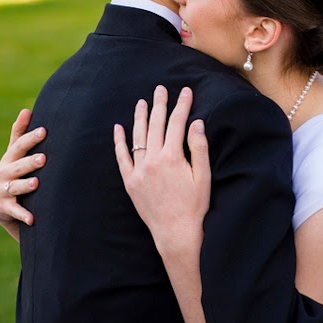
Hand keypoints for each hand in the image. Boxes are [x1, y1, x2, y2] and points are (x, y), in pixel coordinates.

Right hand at [0, 109, 46, 240]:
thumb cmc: (12, 172)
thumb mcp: (13, 154)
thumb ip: (19, 134)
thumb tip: (26, 109)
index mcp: (9, 158)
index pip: (19, 146)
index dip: (30, 138)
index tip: (44, 131)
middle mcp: (3, 173)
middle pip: (17, 166)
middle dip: (30, 162)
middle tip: (43, 158)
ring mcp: (2, 191)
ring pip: (15, 188)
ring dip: (25, 185)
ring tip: (36, 183)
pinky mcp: (4, 208)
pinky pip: (14, 211)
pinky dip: (23, 215)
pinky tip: (32, 219)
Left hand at [114, 85, 210, 255]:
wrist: (176, 233)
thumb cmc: (195, 206)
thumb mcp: (203, 176)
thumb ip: (199, 147)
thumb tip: (196, 122)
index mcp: (173, 157)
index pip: (177, 123)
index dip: (182, 105)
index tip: (186, 91)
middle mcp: (153, 161)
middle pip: (156, 125)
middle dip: (160, 105)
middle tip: (161, 89)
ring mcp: (139, 171)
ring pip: (138, 137)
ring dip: (140, 117)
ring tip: (142, 102)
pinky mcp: (130, 182)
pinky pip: (122, 157)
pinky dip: (119, 141)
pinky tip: (119, 128)